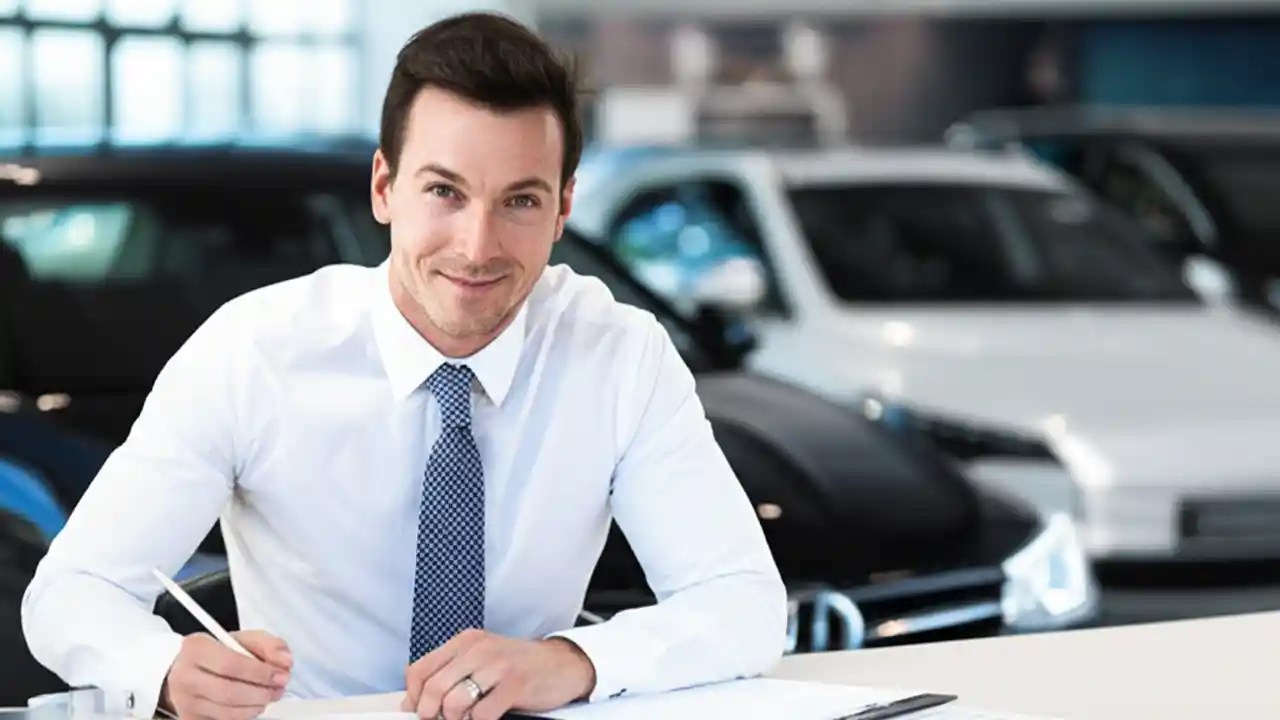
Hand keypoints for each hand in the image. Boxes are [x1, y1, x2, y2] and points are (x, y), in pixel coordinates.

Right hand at [160, 630, 292, 719]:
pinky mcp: (189, 719)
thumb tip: (286, 661)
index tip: (281, 675)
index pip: (231, 664)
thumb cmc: (217, 652)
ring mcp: (184, 701)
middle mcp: (184, 676)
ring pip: (227, 712)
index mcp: (196, 648)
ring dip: (255, 706)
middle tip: (279, 689)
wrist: (184, 670)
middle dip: (261, 693)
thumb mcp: (242, 639)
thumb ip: (268, 644)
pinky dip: (244, 715)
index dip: (260, 672)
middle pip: (229, 692)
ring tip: (268, 696)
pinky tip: (251, 705)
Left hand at [401, 629, 595, 719]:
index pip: (419, 670)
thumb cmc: (518, 665)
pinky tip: (485, 719)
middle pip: (433, 689)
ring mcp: (497, 665)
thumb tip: (414, 703)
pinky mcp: (515, 684)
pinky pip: (481, 715)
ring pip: (454, 703)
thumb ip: (451, 673)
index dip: (413, 697)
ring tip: (467, 719)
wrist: (562, 663)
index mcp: (465, 641)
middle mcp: (478, 649)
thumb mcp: (481, 660)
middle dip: (430, 714)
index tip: (418, 712)